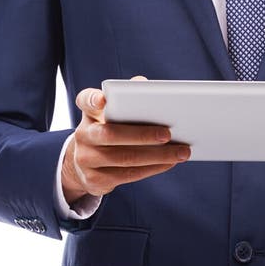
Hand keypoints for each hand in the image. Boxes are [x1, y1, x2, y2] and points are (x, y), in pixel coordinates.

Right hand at [61, 76, 190, 202]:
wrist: (87, 164)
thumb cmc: (111, 128)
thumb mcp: (114, 112)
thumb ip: (127, 97)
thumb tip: (145, 85)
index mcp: (89, 112)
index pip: (86, 100)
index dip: (93, 100)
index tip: (104, 99)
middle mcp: (83, 135)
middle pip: (111, 134)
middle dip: (142, 135)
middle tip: (168, 134)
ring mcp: (86, 159)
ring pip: (124, 158)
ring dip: (157, 156)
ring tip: (181, 152)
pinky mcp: (94, 180)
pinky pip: (128, 175)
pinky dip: (152, 168)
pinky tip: (169, 163)